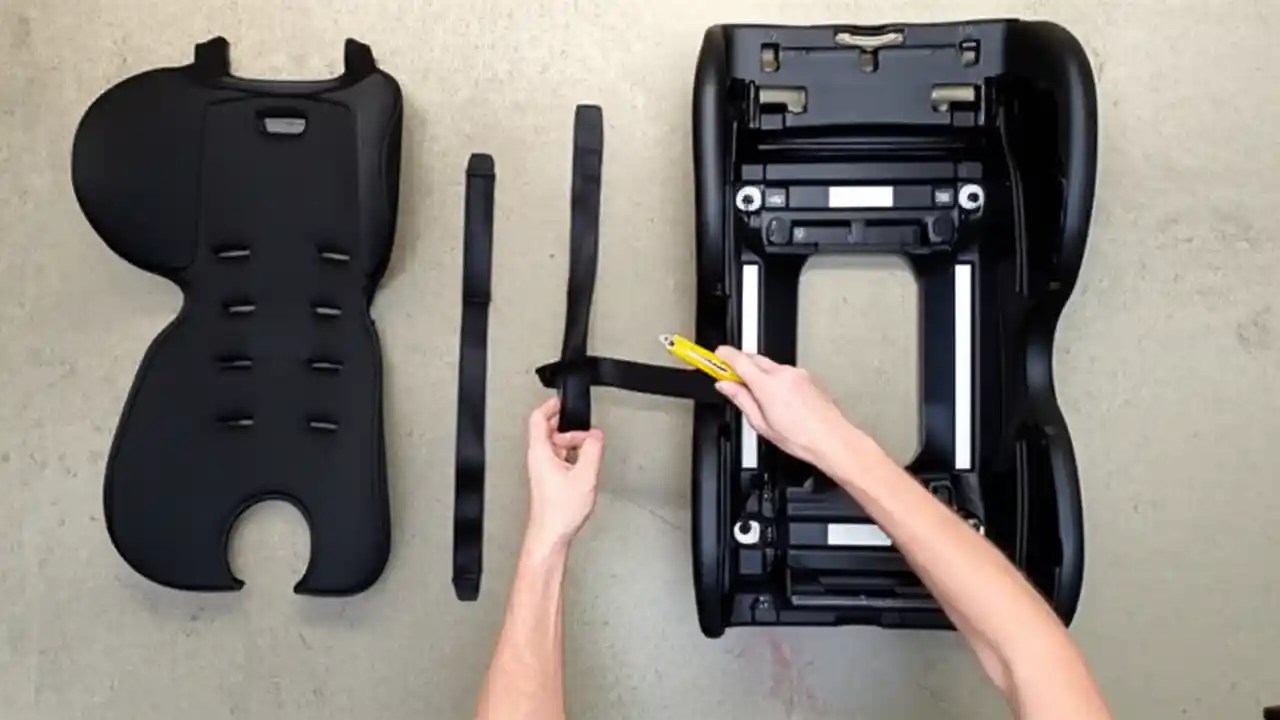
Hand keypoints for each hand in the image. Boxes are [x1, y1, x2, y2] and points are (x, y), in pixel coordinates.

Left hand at [524, 397, 604, 552]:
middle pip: (549, 430)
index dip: (551, 405)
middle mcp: (538, 459)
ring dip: (572, 443)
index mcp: (540, 452)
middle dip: (569, 427)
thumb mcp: (585, 475)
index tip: (563, 401)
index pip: (538, 418)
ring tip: (588, 449)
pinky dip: (572, 456)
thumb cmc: (559, 512)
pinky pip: (559, 458)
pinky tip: (584, 465)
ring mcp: (542, 469)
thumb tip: (596, 435)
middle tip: (585, 431)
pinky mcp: (548, 479)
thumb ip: (592, 450)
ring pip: (556, 445)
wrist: (551, 535)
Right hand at [714, 347, 860, 469]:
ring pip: (771, 366)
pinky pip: (786, 373)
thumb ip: (741, 399)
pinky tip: (780, 401)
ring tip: (761, 399)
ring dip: (761, 375)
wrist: (832, 439)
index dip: (724, 356)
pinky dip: (777, 380)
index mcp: (768, 385)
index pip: (739, 360)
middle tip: (733, 379)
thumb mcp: (761, 423)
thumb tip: (725, 386)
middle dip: (742, 366)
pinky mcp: (808, 377)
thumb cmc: (801, 437)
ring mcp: (798, 373)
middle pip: (754, 359)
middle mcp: (783, 373)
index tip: (717, 355)